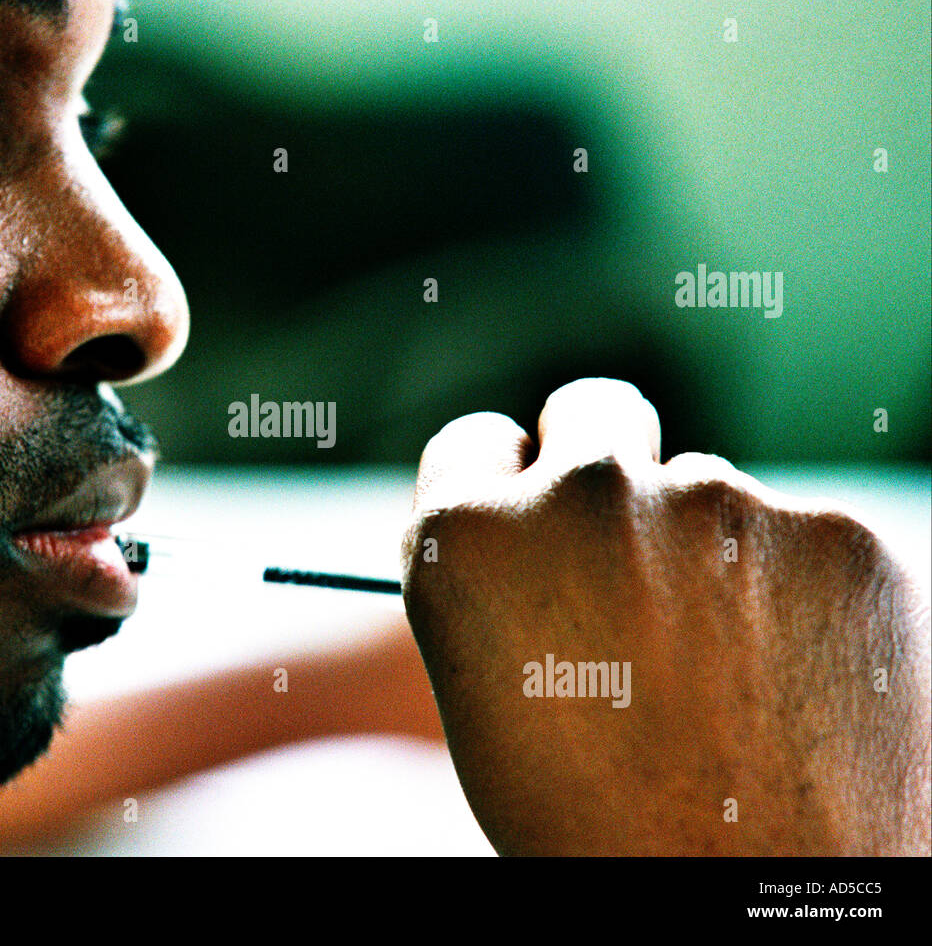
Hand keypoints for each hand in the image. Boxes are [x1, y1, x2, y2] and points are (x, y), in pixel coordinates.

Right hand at [401, 378, 929, 854]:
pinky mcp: (834, 535)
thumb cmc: (593, 830)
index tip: (530, 508)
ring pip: (707, 490)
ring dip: (706, 550)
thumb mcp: (492, 701)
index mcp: (472, 538)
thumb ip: (504, 588)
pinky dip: (794, 591)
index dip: (502, 481)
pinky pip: (797, 539)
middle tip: (628, 548)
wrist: (744, 909)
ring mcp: (719, 503)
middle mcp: (587, 493)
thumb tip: (541, 535)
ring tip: (723, 673)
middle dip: (603, 461)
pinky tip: (792, 678)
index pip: (473, 442)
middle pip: (593, 410)